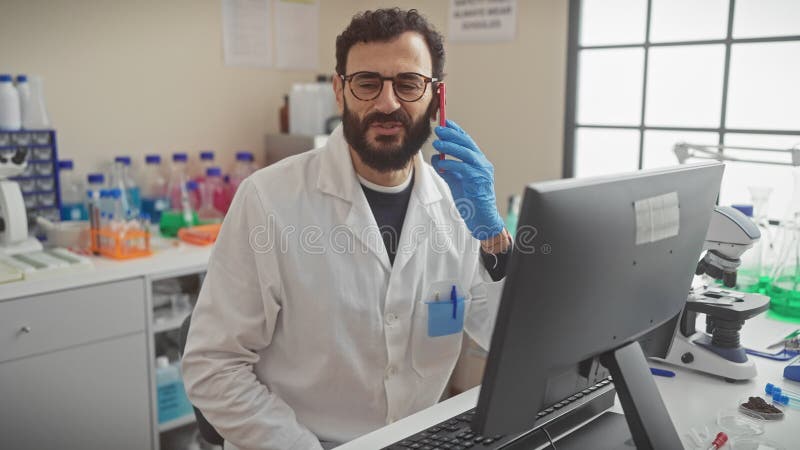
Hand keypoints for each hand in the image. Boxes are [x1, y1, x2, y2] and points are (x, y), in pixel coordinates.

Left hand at [431, 119, 504, 240]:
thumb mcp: (456, 182)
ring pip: (466, 153)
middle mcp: (483, 164)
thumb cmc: (471, 201)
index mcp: (479, 162)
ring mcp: (483, 172)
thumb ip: (448, 169)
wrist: (482, 219)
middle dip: (452, 135)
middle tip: (439, 130)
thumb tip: (436, 157)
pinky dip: (452, 164)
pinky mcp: (479, 182)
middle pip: (467, 144)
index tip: (446, 123)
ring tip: (437, 144)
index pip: (468, 142)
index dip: (457, 131)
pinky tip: (442, 164)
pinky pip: (464, 169)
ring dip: (450, 147)